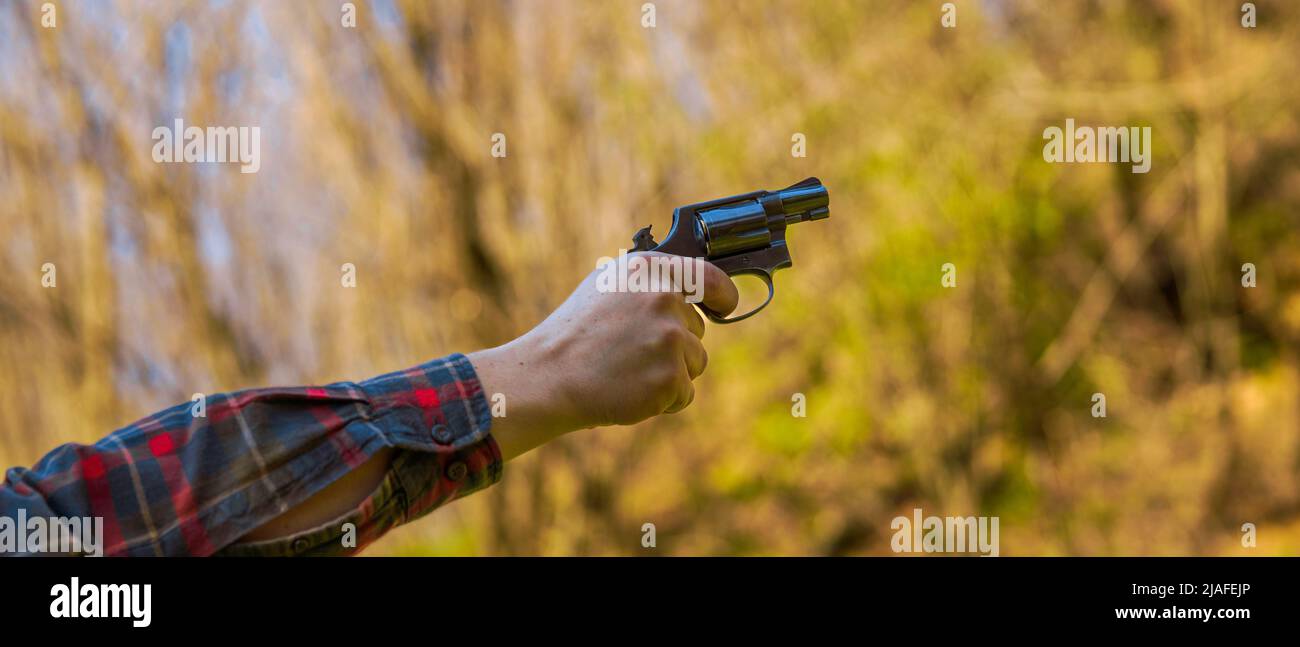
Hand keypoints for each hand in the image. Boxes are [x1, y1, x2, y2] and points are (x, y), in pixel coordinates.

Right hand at [469, 252, 738, 460]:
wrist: (548, 375)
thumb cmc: (575, 333)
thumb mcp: (608, 287)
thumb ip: (651, 283)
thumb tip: (691, 289)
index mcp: (650, 270)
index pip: (711, 278)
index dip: (724, 296)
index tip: (724, 307)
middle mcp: (664, 299)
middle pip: (698, 331)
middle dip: (674, 345)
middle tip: (630, 352)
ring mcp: (670, 339)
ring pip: (695, 363)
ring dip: (670, 373)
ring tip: (627, 371)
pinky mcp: (670, 378)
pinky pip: (683, 394)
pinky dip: (662, 400)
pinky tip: (629, 390)